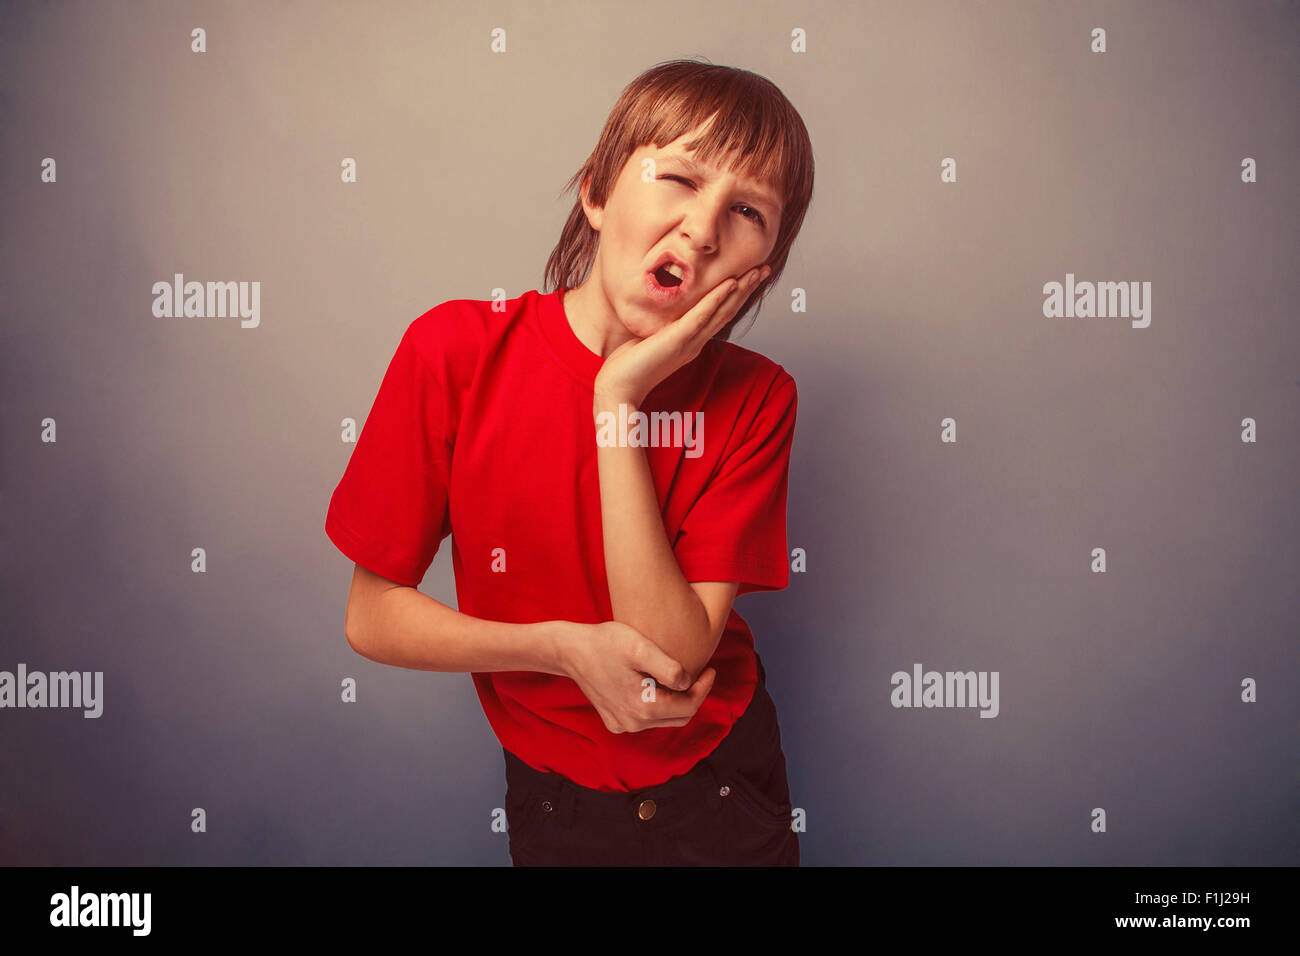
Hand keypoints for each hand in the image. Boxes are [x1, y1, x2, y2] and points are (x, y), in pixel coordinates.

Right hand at [558, 621, 716, 733]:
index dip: (704, 688)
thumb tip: (688, 683)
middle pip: (679, 717)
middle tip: (701, 673)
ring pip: (663, 719)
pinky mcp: (613, 721)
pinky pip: (645, 719)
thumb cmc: (606, 642)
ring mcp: (622, 724)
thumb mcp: (640, 647)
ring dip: (676, 701)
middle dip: (694, 696)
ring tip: (682, 677)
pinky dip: (658, 706)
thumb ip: (668, 667)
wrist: (571, 650)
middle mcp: (633, 723)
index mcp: (644, 708)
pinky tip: (657, 685)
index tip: (711, 669)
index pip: (689, 706)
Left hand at [593, 264, 772, 407]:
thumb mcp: (651, 339)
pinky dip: (717, 299)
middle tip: (766, 268)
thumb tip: (662, 310)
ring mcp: (689, 341)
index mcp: (692, 341)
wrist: (618, 388)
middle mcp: (696, 341)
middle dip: (748, 288)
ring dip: (742, 289)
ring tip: (758, 271)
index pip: (719, 314)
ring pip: (722, 311)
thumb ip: (662, 326)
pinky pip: (701, 316)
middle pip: (728, 310)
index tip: (750, 275)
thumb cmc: (628, 366)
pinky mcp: (677, 339)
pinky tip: (731, 283)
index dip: (737, 295)